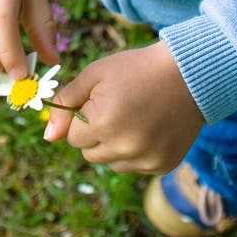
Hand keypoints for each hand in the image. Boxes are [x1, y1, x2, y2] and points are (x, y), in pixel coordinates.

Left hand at [43, 42, 203, 173]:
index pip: (72, 136)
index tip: (100, 100)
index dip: (82, 116)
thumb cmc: (136, 69)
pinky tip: (149, 127)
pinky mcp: (163, 166)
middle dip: (95, 133)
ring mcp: (145, 160)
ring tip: (134, 116)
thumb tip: (47, 137)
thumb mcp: (95, 75)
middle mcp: (123, 148)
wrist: (189, 73)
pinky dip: (136, 152)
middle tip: (117, 107)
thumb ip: (66, 102)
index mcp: (102, 123)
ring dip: (114, 145)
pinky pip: (134, 167)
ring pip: (111, 163)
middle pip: (89, 153)